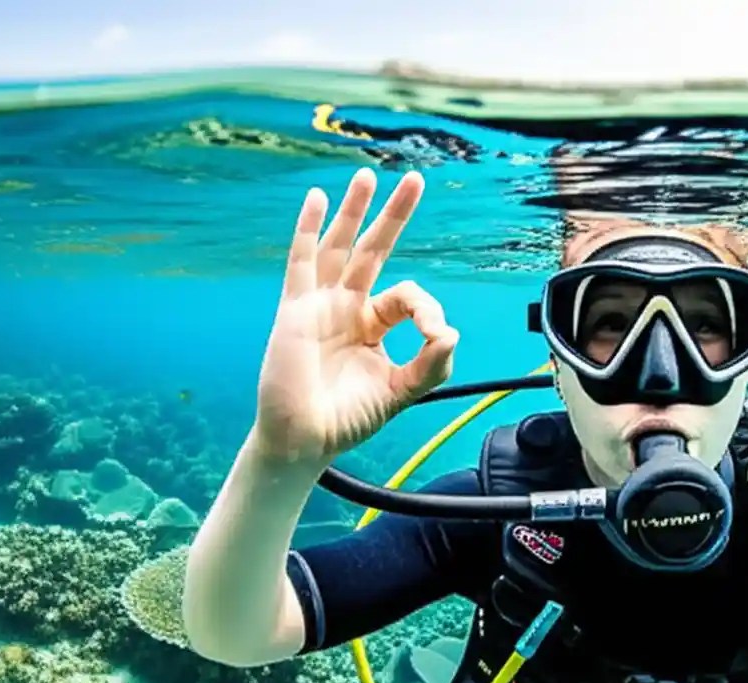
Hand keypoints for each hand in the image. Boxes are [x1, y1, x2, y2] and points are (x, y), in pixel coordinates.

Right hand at [250, 168, 458, 466]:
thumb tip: (451, 332)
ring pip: (340, 246)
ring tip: (368, 176)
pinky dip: (308, 229)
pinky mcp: (296, 310)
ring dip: (354, 211)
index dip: (427, 308)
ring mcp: (320, 305)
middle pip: (374, 250)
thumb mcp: (400, 391)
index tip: (435, 335)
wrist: (304, 440)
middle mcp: (347, 308)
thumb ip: (430, 365)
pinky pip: (302, 261)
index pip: (406, 296)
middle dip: (394, 216)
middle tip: (414, 180)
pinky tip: (317, 198)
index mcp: (372, 325)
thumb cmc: (347, 419)